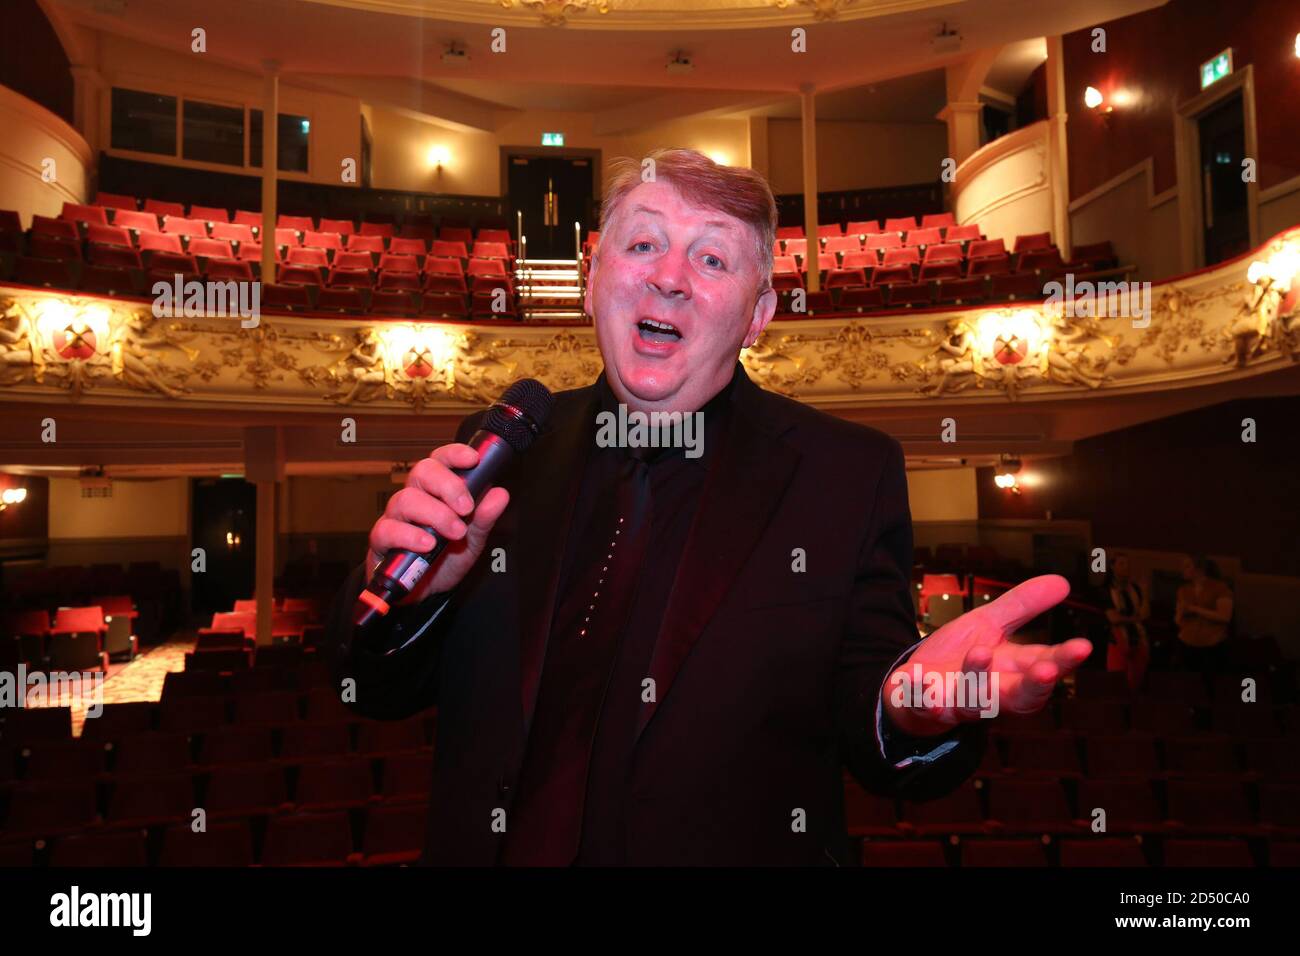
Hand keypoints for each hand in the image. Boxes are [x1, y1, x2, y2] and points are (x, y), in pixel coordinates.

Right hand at [366, 443, 510, 603]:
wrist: (425, 591)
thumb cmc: (446, 558)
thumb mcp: (473, 540)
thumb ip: (484, 517)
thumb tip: (500, 494)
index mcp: (436, 491)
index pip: (440, 460)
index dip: (454, 454)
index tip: (473, 460)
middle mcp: (414, 498)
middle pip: (421, 472)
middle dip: (447, 486)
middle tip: (466, 508)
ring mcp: (396, 517)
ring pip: (406, 499)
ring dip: (436, 515)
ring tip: (455, 533)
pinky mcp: (382, 540)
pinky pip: (388, 530)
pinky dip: (411, 536)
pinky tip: (428, 545)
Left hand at [884, 575, 1091, 736]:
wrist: (915, 682)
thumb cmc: (960, 655)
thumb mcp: (989, 624)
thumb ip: (1023, 606)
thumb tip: (1064, 582)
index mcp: (1011, 671)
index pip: (1044, 666)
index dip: (1064, 660)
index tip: (1083, 647)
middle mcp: (991, 692)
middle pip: (1020, 697)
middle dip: (1035, 686)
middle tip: (1048, 670)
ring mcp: (958, 701)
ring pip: (973, 699)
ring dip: (977, 679)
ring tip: (978, 653)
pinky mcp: (925, 705)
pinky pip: (923, 704)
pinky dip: (922, 696)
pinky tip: (917, 681)